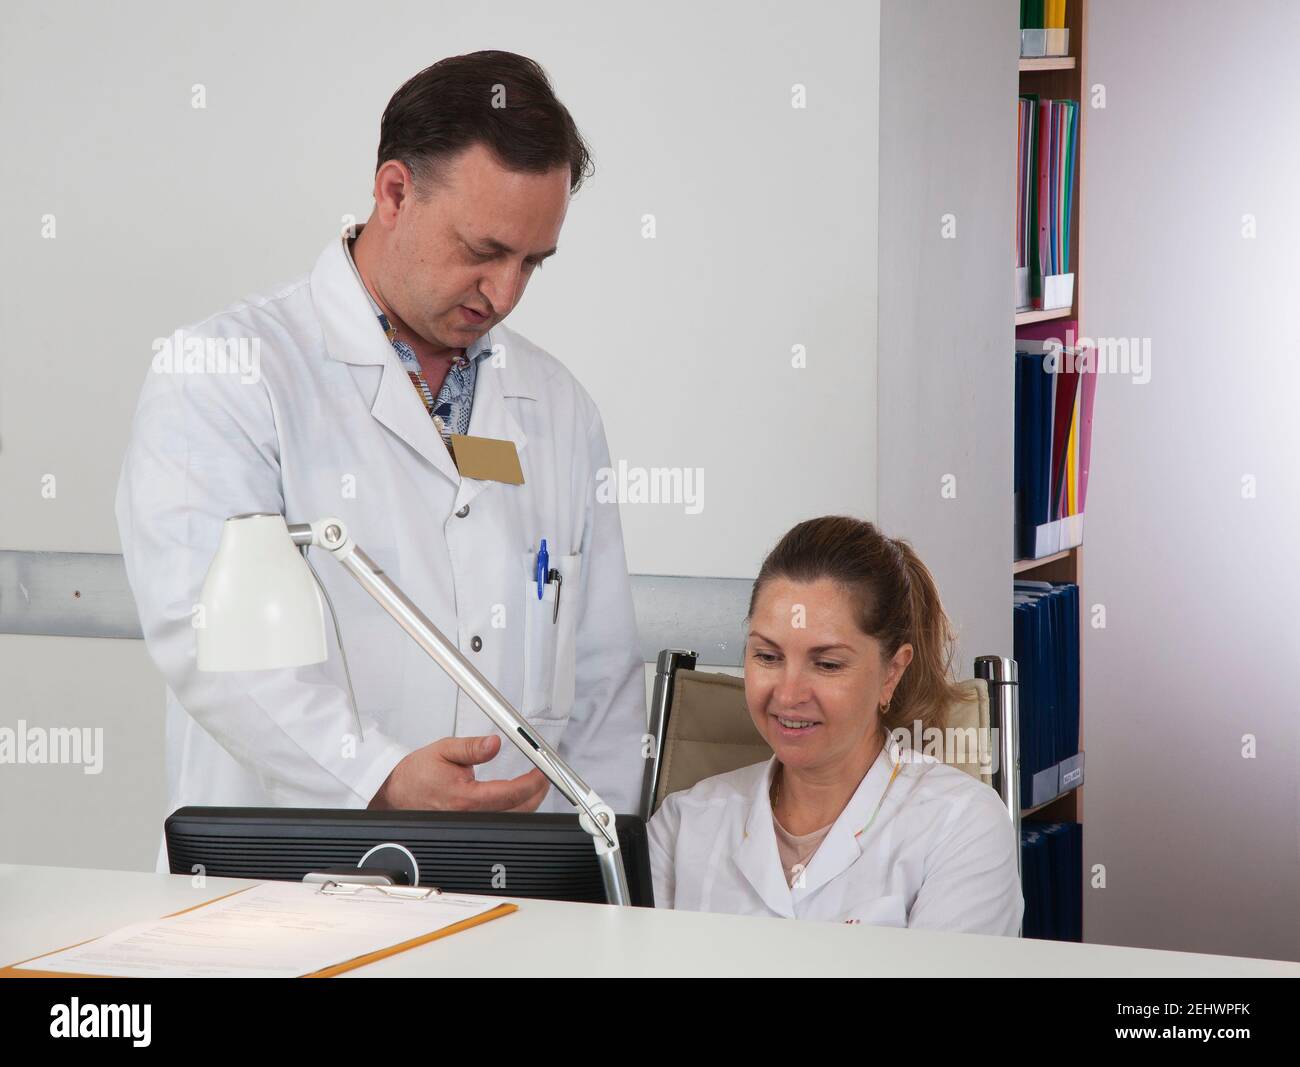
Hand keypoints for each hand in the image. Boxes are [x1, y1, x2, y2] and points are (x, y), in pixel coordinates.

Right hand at [367, 734, 549, 811]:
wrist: (396, 795)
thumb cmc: (416, 775)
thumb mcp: (444, 750)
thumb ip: (472, 747)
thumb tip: (494, 743)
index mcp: (466, 798)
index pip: (510, 793)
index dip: (532, 782)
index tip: (542, 771)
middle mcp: (470, 816)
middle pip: (518, 811)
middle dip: (537, 793)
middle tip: (544, 776)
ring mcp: (471, 824)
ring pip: (512, 819)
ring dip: (529, 803)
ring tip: (535, 784)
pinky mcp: (470, 827)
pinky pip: (501, 822)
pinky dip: (516, 810)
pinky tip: (518, 798)